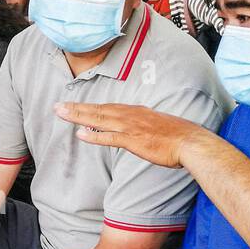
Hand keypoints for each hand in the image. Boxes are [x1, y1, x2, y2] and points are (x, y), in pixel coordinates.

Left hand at [54, 102, 211, 169]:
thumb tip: (137, 129)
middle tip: (58, 106)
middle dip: (77, 108)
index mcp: (136, 112)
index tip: (74, 106)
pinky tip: (80, 134)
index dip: (89, 107)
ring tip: (61, 113)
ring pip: (99, 120)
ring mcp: (131, 127)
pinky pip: (109, 137)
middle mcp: (131, 116)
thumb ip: (144, 125)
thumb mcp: (158, 126)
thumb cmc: (179, 136)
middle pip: (98, 110)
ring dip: (79, 116)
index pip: (107, 108)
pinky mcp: (134, 141)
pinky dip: (94, 136)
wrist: (191, 142)